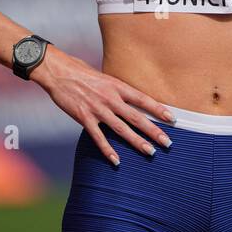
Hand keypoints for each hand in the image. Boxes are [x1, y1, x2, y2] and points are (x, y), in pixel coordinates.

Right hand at [32, 46, 174, 165]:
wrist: (58, 71)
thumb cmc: (81, 71)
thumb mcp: (104, 76)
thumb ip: (116, 89)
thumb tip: (129, 98)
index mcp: (117, 86)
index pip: (143, 99)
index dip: (159, 109)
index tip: (173, 119)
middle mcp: (110, 98)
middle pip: (137, 117)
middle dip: (154, 131)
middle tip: (167, 143)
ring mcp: (97, 109)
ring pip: (121, 129)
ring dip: (137, 142)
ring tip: (150, 152)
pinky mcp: (84, 117)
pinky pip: (98, 137)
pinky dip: (107, 150)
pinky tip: (116, 161)